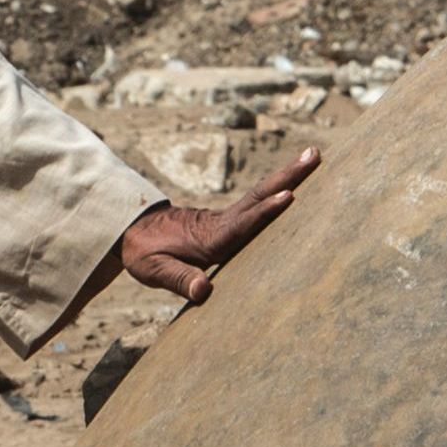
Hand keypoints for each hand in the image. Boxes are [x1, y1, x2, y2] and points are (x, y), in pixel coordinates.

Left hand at [115, 150, 315, 304]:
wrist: (132, 231)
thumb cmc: (144, 254)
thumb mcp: (155, 271)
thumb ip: (180, 279)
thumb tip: (204, 291)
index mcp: (210, 238)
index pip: (242, 224)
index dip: (265, 212)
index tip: (289, 197)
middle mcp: (223, 223)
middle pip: (259, 196)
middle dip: (288, 176)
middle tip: (314, 154)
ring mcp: (227, 218)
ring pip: (261, 194)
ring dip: (289, 175)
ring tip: (315, 155)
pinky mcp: (229, 219)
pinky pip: (258, 201)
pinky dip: (279, 188)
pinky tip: (297, 183)